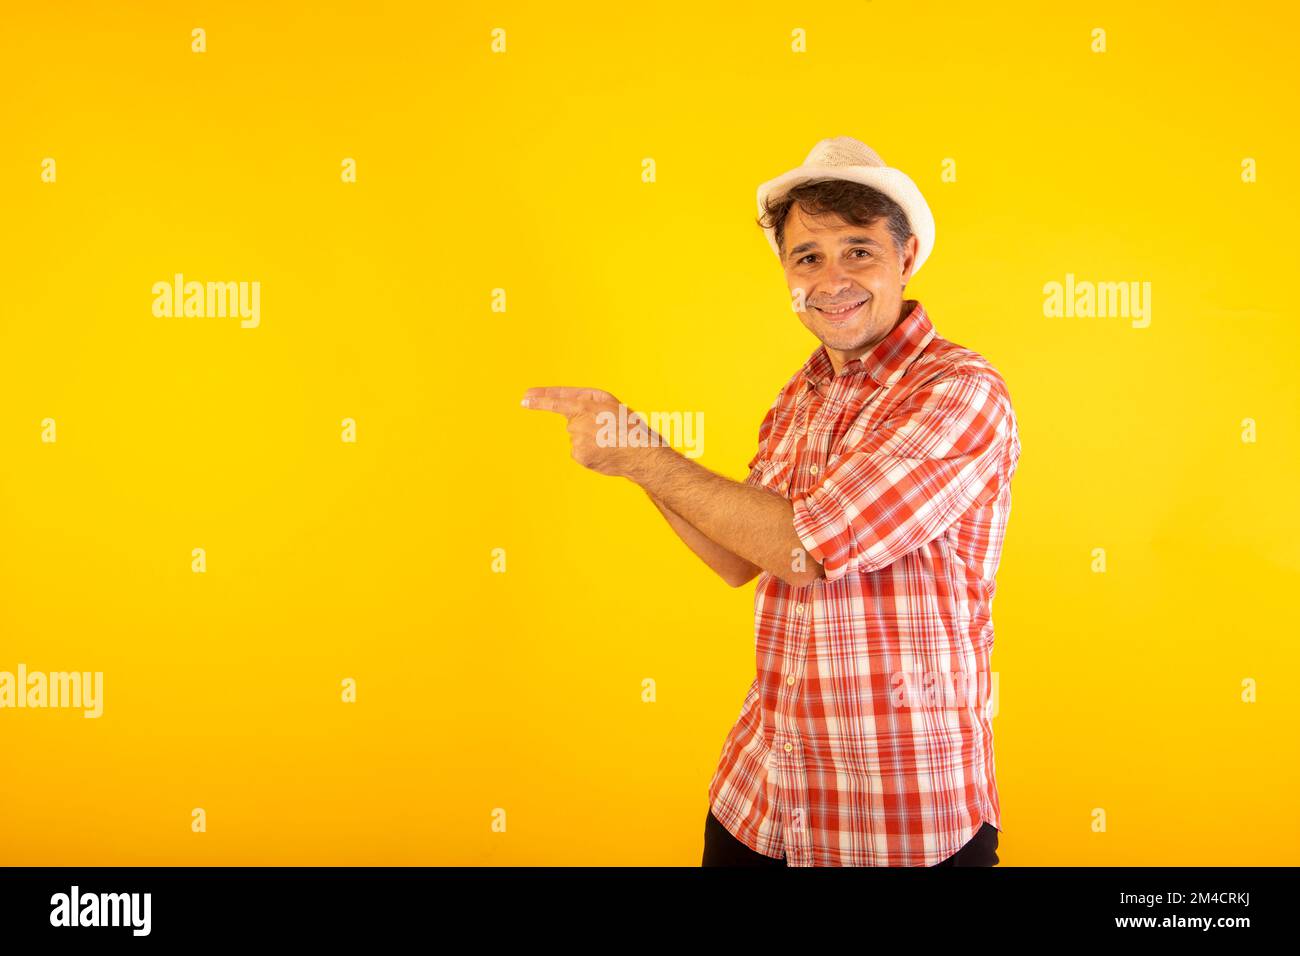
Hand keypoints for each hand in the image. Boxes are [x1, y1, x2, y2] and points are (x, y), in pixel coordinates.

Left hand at [521, 386, 661, 477]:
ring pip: (576, 437)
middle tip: (607, 428)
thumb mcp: (610, 404)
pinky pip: (578, 451)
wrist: (641, 453)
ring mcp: (578, 441)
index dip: (539, 399)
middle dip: (585, 423)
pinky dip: (589, 451)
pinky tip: (603, 451)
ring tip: (608, 441)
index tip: (525, 398)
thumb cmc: (628, 426)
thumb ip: (586, 403)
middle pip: (572, 421)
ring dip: (589, 438)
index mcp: (587, 405)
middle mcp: (579, 422)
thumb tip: (569, 418)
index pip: (557, 401)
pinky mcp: (579, 456)